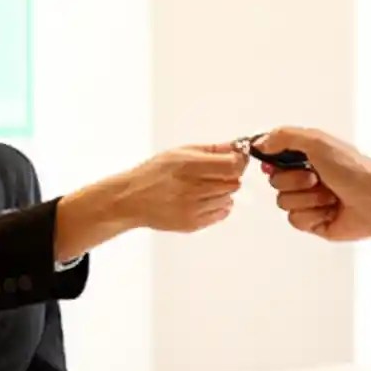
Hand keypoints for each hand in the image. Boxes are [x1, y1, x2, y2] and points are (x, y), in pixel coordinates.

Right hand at [117, 143, 248, 232]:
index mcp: (189, 166)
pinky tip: (205, 199)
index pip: (232, 165)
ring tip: (206, 187)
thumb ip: (210, 150)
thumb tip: (235, 146)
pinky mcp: (193, 224)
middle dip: (231, 176)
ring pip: (228, 198)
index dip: (238, 162)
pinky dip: (219, 206)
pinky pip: (221, 214)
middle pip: (233, 183)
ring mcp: (193, 208)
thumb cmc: (154, 173)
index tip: (236, 159)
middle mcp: (193, 188)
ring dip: (224, 192)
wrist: (131, 199)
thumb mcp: (179, 152)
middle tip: (219, 173)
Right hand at [256, 127, 370, 241]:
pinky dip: (313, 215)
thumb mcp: (318, 141)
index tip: (278, 162)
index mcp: (308, 155)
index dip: (273, 162)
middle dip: (295, 180)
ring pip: (283, 203)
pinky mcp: (314, 223)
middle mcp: (307, 177)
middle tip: (317, 178)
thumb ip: (285, 136)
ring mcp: (310, 201)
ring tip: (330, 196)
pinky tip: (331, 211)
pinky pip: (295, 221)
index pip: (274, 157)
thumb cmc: (355, 170)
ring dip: (308, 199)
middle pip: (275, 182)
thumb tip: (259, 142)